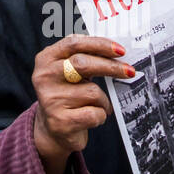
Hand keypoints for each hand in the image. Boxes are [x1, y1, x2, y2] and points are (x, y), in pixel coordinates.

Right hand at [31, 35, 131, 173]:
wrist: (53, 129)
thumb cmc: (67, 94)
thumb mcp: (68, 72)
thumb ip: (84, 57)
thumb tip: (116, 51)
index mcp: (46, 59)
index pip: (73, 43)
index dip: (99, 44)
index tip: (120, 50)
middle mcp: (44, 77)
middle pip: (82, 64)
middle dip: (111, 67)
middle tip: (129, 71)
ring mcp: (50, 99)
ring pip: (92, 92)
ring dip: (104, 100)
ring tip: (99, 105)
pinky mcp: (60, 121)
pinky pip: (94, 113)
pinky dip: (101, 115)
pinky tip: (92, 116)